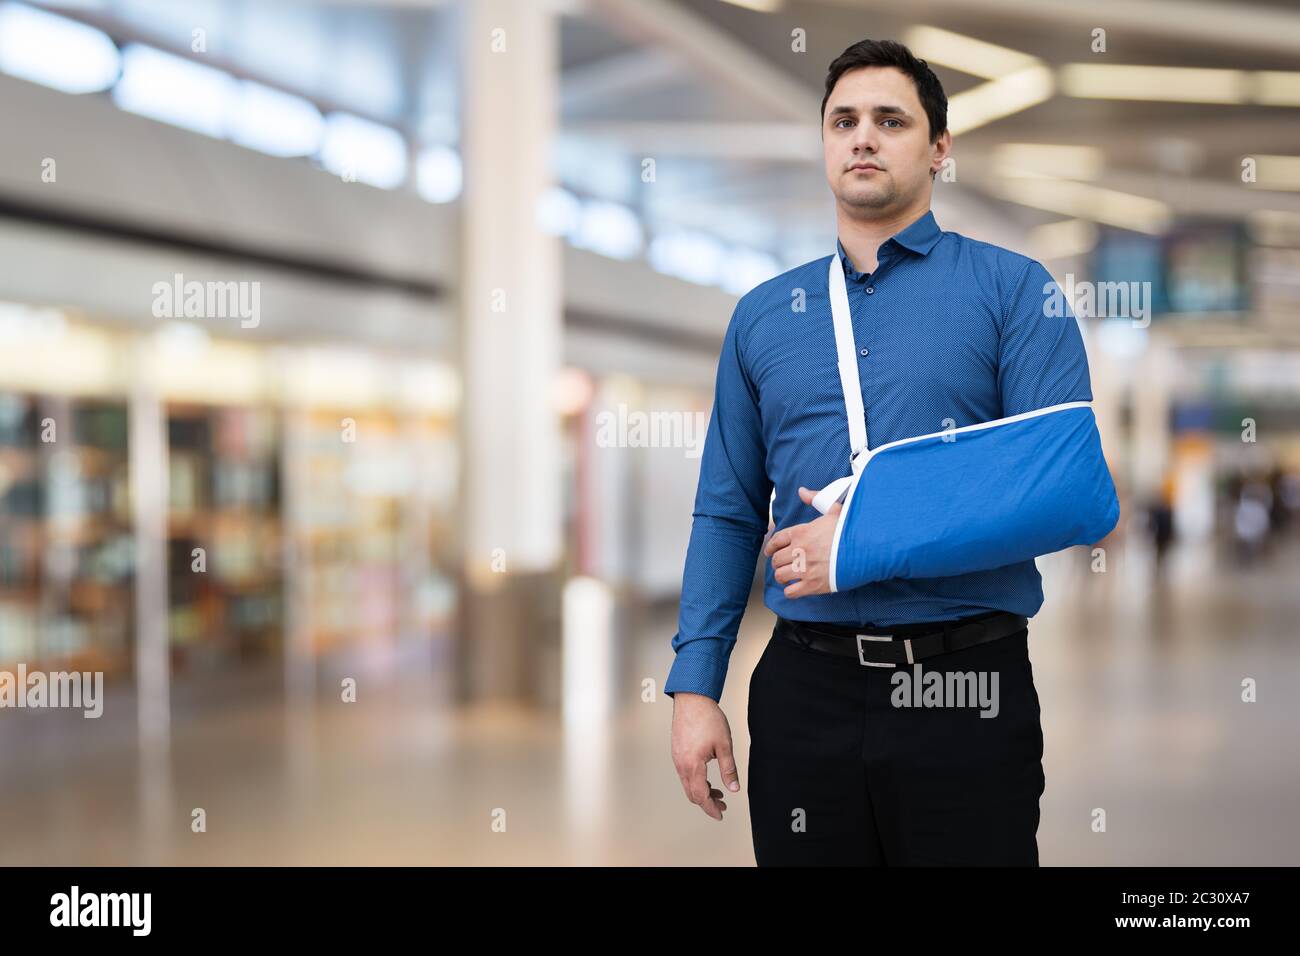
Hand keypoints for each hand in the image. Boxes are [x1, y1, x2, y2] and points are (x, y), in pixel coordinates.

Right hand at [670, 693, 738, 819]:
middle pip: (692, 794)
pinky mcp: (677, 751)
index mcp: (693, 765)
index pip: (701, 796)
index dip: (711, 808)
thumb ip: (728, 769)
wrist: (692, 699)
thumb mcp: (724, 745)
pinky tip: (707, 776)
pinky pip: (684, 774)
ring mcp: (677, 758)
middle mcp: (681, 764)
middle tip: (722, 804)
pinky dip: (695, 780)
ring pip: (687, 784)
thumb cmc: (707, 718)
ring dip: (701, 791)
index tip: (720, 814)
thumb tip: (734, 788)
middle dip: (707, 802)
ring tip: (717, 791)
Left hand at [762, 486, 842, 597]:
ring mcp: (805, 569)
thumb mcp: (835, 509)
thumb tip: (802, 492)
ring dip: (782, 576)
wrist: (867, 548)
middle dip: (777, 562)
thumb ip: (816, 499)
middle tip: (782, 564)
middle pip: (776, 559)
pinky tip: (795, 588)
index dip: (771, 547)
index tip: (769, 551)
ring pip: (780, 576)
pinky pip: (791, 592)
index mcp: (801, 532)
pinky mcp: (813, 585)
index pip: (777, 540)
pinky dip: (791, 591)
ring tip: (787, 577)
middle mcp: (799, 551)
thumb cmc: (852, 530)